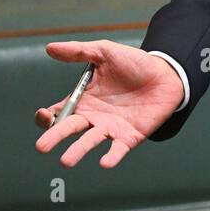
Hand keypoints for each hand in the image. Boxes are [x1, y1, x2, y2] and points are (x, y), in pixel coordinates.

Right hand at [34, 40, 184, 168]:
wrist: (167, 74)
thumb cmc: (135, 64)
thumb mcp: (105, 52)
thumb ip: (78, 51)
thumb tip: (50, 48)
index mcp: (83, 100)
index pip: (58, 113)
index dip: (47, 117)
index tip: (44, 114)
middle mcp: (93, 117)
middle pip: (68, 130)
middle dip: (54, 137)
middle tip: (42, 146)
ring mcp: (110, 128)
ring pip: (89, 142)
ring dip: (78, 151)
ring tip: (66, 160)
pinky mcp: (129, 136)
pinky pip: (118, 149)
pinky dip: (111, 157)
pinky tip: (105, 162)